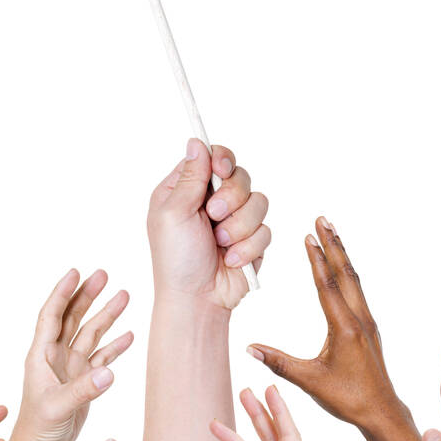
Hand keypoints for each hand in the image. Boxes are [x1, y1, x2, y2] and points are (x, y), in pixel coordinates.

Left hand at [12, 268, 132, 440]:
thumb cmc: (39, 426)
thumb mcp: (58, 406)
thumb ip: (83, 389)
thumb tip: (109, 372)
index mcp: (41, 354)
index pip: (51, 315)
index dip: (62, 293)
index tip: (75, 272)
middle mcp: (56, 355)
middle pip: (73, 316)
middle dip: (87, 295)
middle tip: (103, 274)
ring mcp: (72, 366)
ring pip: (90, 333)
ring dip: (106, 315)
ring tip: (124, 295)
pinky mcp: (84, 380)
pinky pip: (102, 356)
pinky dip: (114, 346)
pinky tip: (129, 334)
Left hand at [147, 139, 269, 309]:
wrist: (196, 299)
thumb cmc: (175, 259)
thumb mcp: (173, 213)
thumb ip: (189, 177)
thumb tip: (196, 141)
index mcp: (187, 189)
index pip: (213, 156)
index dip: (222, 160)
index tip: (221, 171)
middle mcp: (212, 200)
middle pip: (240, 175)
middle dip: (231, 198)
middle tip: (214, 217)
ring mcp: (234, 219)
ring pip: (259, 202)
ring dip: (239, 226)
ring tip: (220, 245)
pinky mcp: (252, 239)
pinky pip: (266, 229)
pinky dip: (248, 247)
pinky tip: (230, 260)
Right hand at [249, 218, 401, 433]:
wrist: (382, 413)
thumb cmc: (348, 399)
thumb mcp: (309, 381)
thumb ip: (279, 363)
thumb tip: (249, 348)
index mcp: (345, 328)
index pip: (327, 285)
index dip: (317, 259)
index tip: (308, 235)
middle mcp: (359, 319)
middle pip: (345, 273)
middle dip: (333, 244)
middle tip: (323, 219)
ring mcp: (367, 322)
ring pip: (353, 280)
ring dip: (342, 255)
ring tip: (332, 233)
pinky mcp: (368, 328)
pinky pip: (357, 291)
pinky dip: (347, 272)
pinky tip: (343, 269)